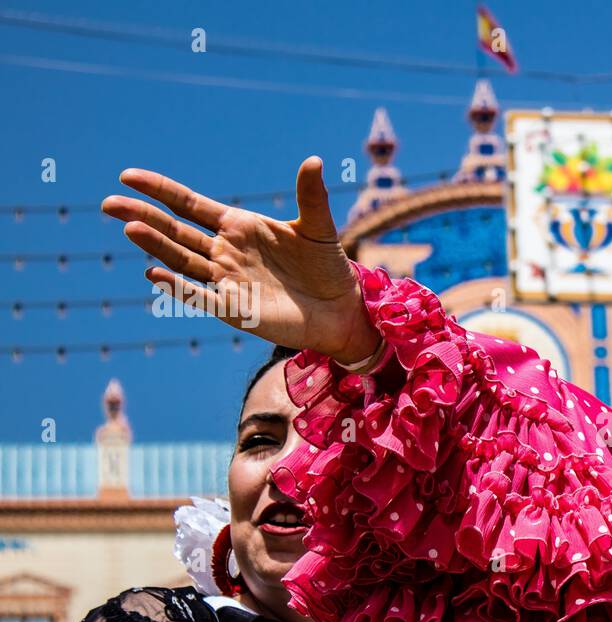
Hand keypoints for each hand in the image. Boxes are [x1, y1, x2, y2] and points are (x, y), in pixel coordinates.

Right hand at [102, 157, 380, 365]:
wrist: (340, 310)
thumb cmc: (327, 267)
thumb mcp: (318, 228)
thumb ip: (310, 196)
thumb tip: (314, 160)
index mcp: (238, 227)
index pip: (189, 205)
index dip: (160, 190)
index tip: (128, 176)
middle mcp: (224, 252)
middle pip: (176, 231)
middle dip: (143, 217)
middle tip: (109, 204)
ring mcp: (226, 281)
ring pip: (182, 261)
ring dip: (156, 246)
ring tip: (129, 229)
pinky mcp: (235, 310)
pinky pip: (201, 298)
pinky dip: (179, 288)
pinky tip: (156, 273)